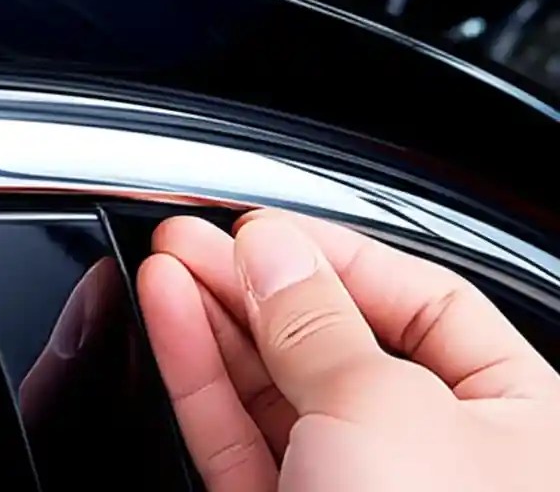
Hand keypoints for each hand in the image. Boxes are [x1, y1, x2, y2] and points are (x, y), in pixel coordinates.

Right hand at [138, 210, 559, 490]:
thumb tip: (273, 252)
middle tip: (192, 237)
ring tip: (165, 266)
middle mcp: (438, 455)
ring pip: (276, 388)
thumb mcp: (385, 410)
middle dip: (259, 284)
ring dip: (216, 322)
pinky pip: (240, 438)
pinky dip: (200, 379)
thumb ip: (318, 323)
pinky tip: (172, 323)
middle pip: (335, 338)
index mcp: (518, 417)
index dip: (336, 255)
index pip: (421, 299)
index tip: (262, 229)